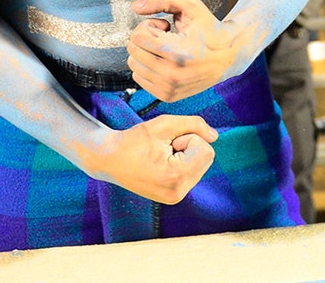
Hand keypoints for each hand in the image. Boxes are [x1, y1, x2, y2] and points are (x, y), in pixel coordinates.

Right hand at [89, 115, 217, 203]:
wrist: (109, 159)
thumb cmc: (135, 140)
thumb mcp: (164, 124)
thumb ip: (194, 125)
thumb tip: (215, 136)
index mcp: (176, 176)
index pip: (206, 149)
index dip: (188, 138)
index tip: (167, 142)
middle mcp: (178, 192)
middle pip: (206, 159)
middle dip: (189, 147)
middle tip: (163, 149)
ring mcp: (175, 198)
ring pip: (200, 166)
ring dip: (185, 156)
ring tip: (161, 156)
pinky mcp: (173, 199)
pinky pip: (191, 174)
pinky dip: (181, 165)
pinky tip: (161, 165)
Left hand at [127, 0, 237, 101]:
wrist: (228, 56)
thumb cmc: (209, 29)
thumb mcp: (189, 5)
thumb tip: (135, 7)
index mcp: (177, 53)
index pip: (138, 37)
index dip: (149, 25)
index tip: (164, 25)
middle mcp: (172, 74)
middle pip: (133, 50)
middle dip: (146, 37)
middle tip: (165, 36)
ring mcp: (169, 88)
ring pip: (133, 65)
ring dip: (146, 52)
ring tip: (166, 48)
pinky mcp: (167, 96)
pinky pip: (139, 78)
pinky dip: (148, 66)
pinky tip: (165, 60)